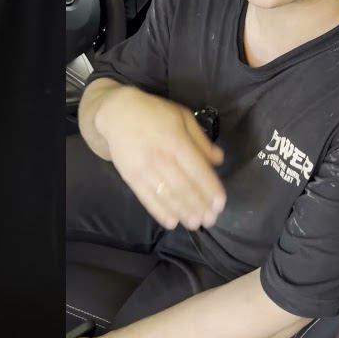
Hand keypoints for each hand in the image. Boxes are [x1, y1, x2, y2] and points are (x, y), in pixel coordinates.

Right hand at [96, 88, 226, 229]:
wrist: (118, 114)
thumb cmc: (155, 113)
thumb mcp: (183, 117)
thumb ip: (201, 140)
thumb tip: (219, 160)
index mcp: (176, 140)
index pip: (197, 170)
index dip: (210, 189)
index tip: (220, 204)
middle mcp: (161, 157)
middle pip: (183, 186)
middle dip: (199, 206)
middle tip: (211, 220)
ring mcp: (144, 169)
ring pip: (167, 195)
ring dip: (183, 212)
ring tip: (195, 223)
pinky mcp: (131, 177)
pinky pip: (146, 198)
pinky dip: (159, 212)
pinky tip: (172, 222)